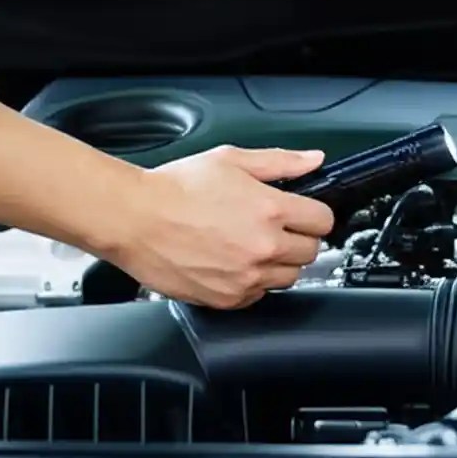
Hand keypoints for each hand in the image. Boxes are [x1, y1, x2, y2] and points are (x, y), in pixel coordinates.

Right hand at [106, 145, 334, 308]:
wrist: (134, 218)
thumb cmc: (175, 188)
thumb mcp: (230, 159)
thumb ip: (280, 162)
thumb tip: (314, 160)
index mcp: (270, 210)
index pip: (322, 221)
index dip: (314, 213)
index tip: (304, 213)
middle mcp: (264, 247)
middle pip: (310, 252)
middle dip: (299, 238)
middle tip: (276, 228)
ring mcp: (247, 277)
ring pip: (288, 277)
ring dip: (279, 262)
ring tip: (252, 245)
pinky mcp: (228, 298)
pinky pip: (259, 295)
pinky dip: (252, 282)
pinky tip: (233, 262)